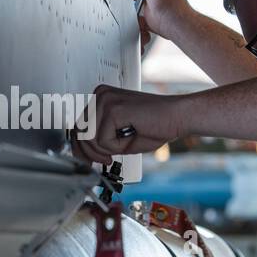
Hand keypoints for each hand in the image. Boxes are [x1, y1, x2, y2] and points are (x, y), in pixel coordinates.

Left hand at [70, 84, 184, 165]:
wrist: (178, 117)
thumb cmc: (156, 125)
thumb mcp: (119, 135)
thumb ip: (100, 139)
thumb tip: (82, 152)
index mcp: (101, 97)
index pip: (79, 125)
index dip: (82, 147)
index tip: (90, 159)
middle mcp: (100, 95)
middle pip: (80, 132)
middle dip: (90, 153)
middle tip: (105, 160)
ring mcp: (105, 100)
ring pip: (90, 139)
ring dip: (106, 150)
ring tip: (124, 145)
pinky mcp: (113, 109)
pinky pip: (103, 141)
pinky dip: (117, 147)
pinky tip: (132, 136)